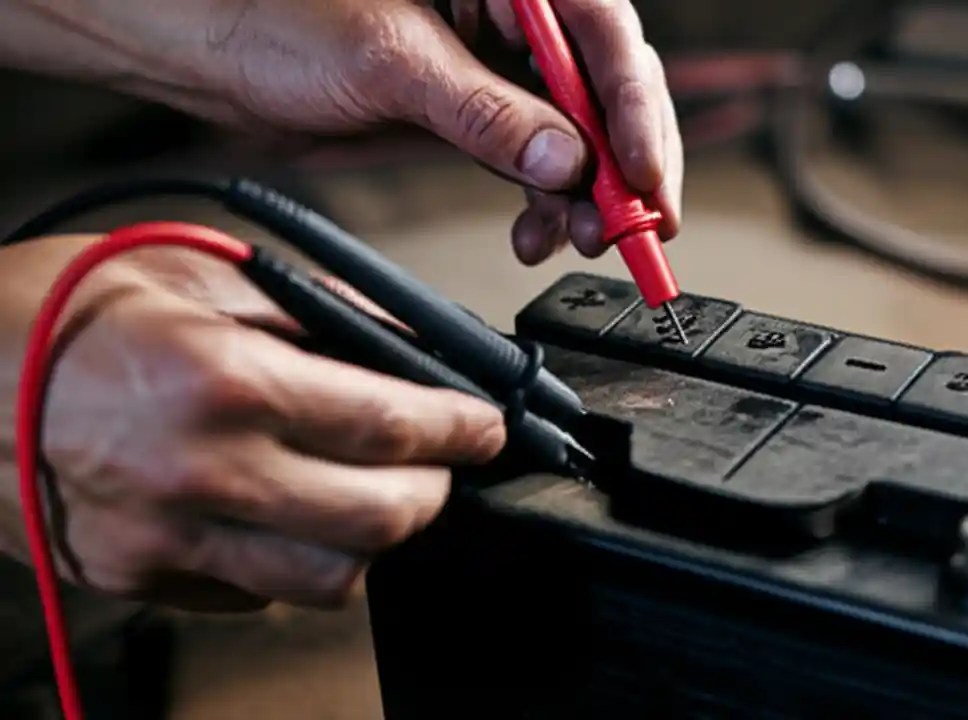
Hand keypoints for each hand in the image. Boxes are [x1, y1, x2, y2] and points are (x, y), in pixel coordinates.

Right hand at [0, 236, 505, 610]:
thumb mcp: (198, 274)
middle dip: (434, 490)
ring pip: (328, 580)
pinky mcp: (136, 577)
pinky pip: (255, 596)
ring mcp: (164, 539)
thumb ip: (317, 316)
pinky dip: (292, 561)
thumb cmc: (56, 309)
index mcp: (223, 382)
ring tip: (368, 490)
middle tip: (439, 461)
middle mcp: (199, 472)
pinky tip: (283, 512)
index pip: (390, 424)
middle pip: (379, 519)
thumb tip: (409, 347)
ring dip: (370, 538)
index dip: (461, 429)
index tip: (486, 427)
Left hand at [4, 0, 683, 263]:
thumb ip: (485, 111)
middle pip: (606, 83)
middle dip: (623, 160)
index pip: (601, 30)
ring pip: (578, 130)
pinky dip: (546, 201)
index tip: (641, 177)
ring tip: (578, 238)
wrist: (209, 49)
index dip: (633, 107)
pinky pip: (537, 157)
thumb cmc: (272, 16)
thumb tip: (564, 161)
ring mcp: (496, 63)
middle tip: (631, 223)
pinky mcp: (475, 108)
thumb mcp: (390, 62)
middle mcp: (510, 12)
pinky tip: (537, 231)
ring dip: (588, 192)